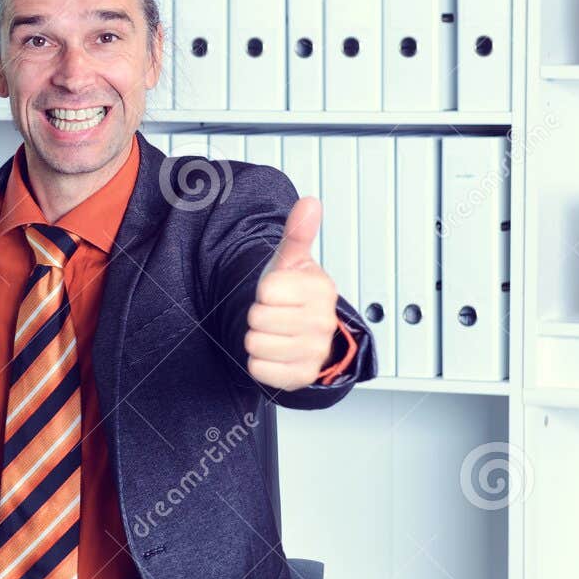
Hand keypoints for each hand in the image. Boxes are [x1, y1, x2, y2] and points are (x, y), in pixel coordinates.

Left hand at [245, 197, 339, 390]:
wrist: (304, 332)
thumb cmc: (293, 294)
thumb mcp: (292, 261)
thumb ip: (298, 233)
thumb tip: (310, 203)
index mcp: (321, 289)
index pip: (267, 288)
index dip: (264, 289)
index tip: (277, 292)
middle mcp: (323, 321)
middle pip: (257, 317)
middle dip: (258, 315)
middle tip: (274, 314)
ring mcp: (315, 351)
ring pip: (255, 343)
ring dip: (257, 337)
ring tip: (273, 332)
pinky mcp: (302, 376)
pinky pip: (259, 369)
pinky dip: (259, 362)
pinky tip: (274, 352)